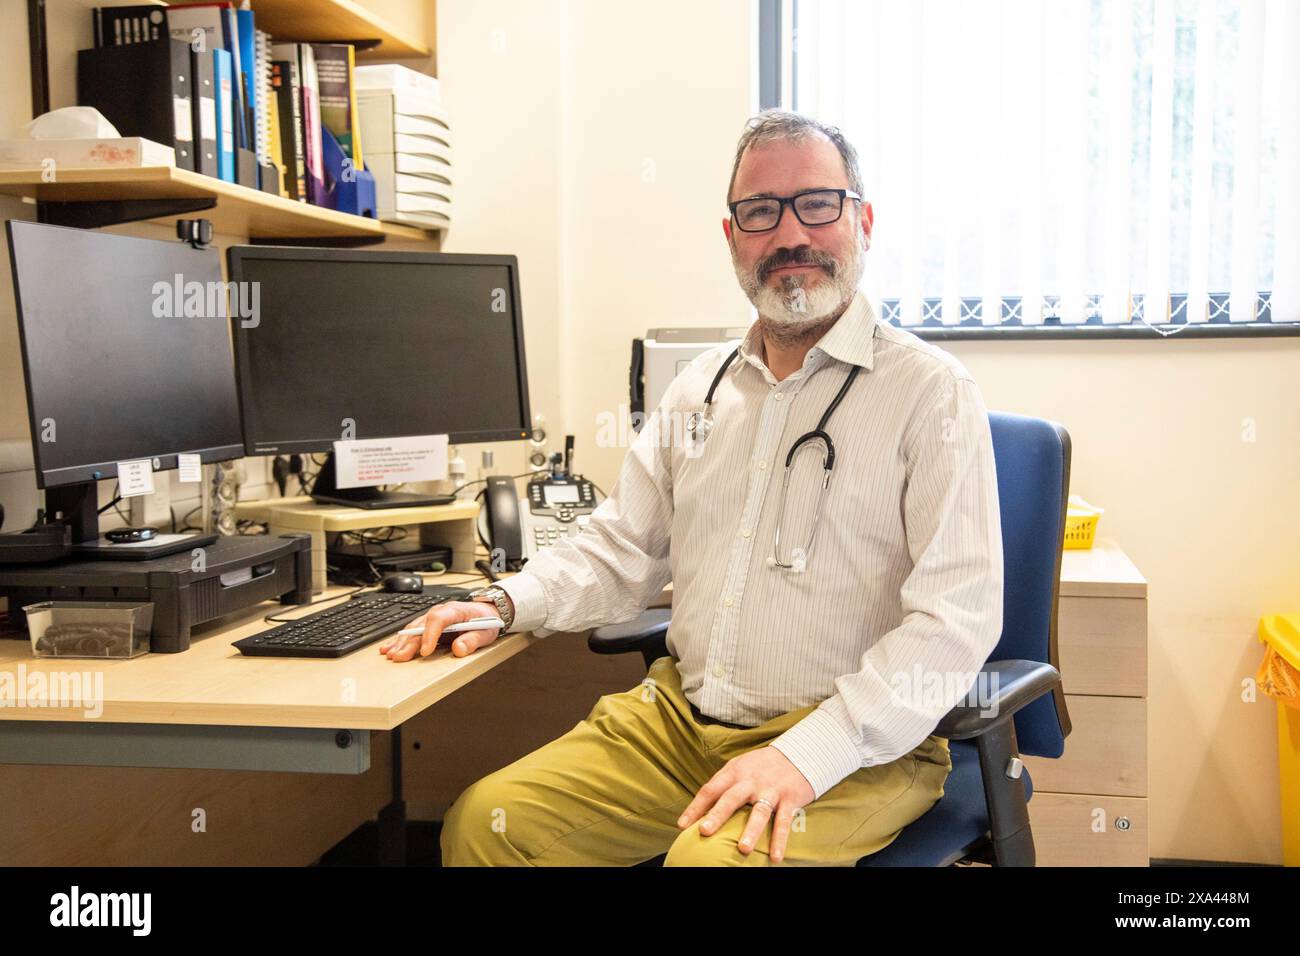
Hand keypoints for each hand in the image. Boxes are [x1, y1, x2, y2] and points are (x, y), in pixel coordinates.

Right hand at [377, 600, 502, 661]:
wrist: (488, 612)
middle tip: (400, 657)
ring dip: (401, 642)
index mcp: (455, 610)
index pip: (438, 619)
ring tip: (391, 654)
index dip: (429, 635)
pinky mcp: (429, 625)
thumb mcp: (486, 632)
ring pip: (414, 628)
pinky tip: (389, 647)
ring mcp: (433, 617)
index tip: (425, 651)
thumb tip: (459, 649)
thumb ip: (473, 640)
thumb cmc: (486, 621)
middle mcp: (441, 612)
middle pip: (421, 625)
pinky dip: (400, 639)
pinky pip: (412, 630)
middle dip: (410, 642)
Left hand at [676, 746, 814, 862]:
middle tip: (705, 832)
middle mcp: (751, 781)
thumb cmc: (760, 766)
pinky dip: (780, 840)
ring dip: (751, 831)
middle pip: (732, 798)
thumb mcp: (738, 767)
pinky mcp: (790, 799)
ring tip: (743, 849)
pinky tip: (776, 857)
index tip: (682, 825)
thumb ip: (720, 785)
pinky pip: (784, 821)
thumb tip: (697, 811)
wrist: (798, 754)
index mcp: (734, 772)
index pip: (711, 789)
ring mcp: (771, 790)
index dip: (695, 807)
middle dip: (718, 815)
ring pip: (760, 811)